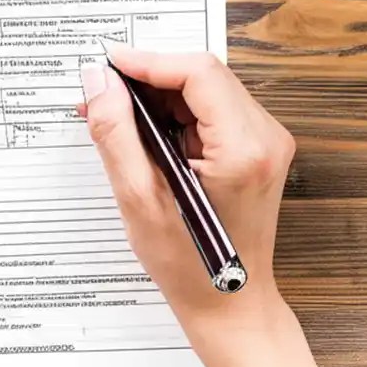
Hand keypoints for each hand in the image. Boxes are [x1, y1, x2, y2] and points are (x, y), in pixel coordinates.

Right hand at [79, 45, 341, 366]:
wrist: (230, 305)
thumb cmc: (191, 268)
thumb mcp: (139, 199)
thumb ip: (117, 134)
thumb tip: (100, 84)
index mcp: (243, 150)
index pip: (198, 73)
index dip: (149, 61)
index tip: (110, 65)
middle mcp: (265, 139)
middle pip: (203, 76)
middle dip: (150, 78)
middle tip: (104, 93)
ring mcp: (266, 143)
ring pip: (206, 90)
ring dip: (160, 95)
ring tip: (117, 116)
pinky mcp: (257, 149)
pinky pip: (213, 110)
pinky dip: (176, 113)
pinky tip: (145, 133)